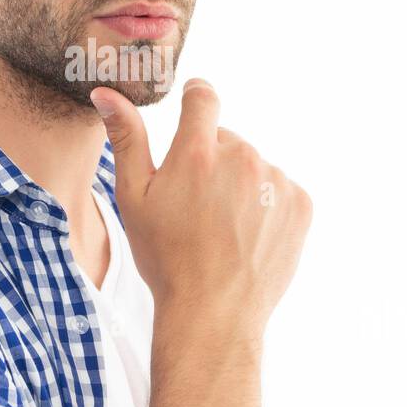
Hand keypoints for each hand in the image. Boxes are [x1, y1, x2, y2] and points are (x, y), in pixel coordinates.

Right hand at [89, 79, 311, 337]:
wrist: (213, 314)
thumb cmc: (166, 258)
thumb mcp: (134, 198)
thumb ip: (127, 138)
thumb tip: (106, 93)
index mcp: (197, 152)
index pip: (203, 97)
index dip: (195, 99)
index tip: (192, 110)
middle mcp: (242, 159)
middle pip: (227, 140)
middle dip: (213, 161)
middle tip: (197, 206)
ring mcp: (276, 181)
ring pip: (255, 167)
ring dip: (241, 185)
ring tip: (223, 227)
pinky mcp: (300, 205)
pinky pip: (281, 190)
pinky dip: (268, 206)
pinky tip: (248, 235)